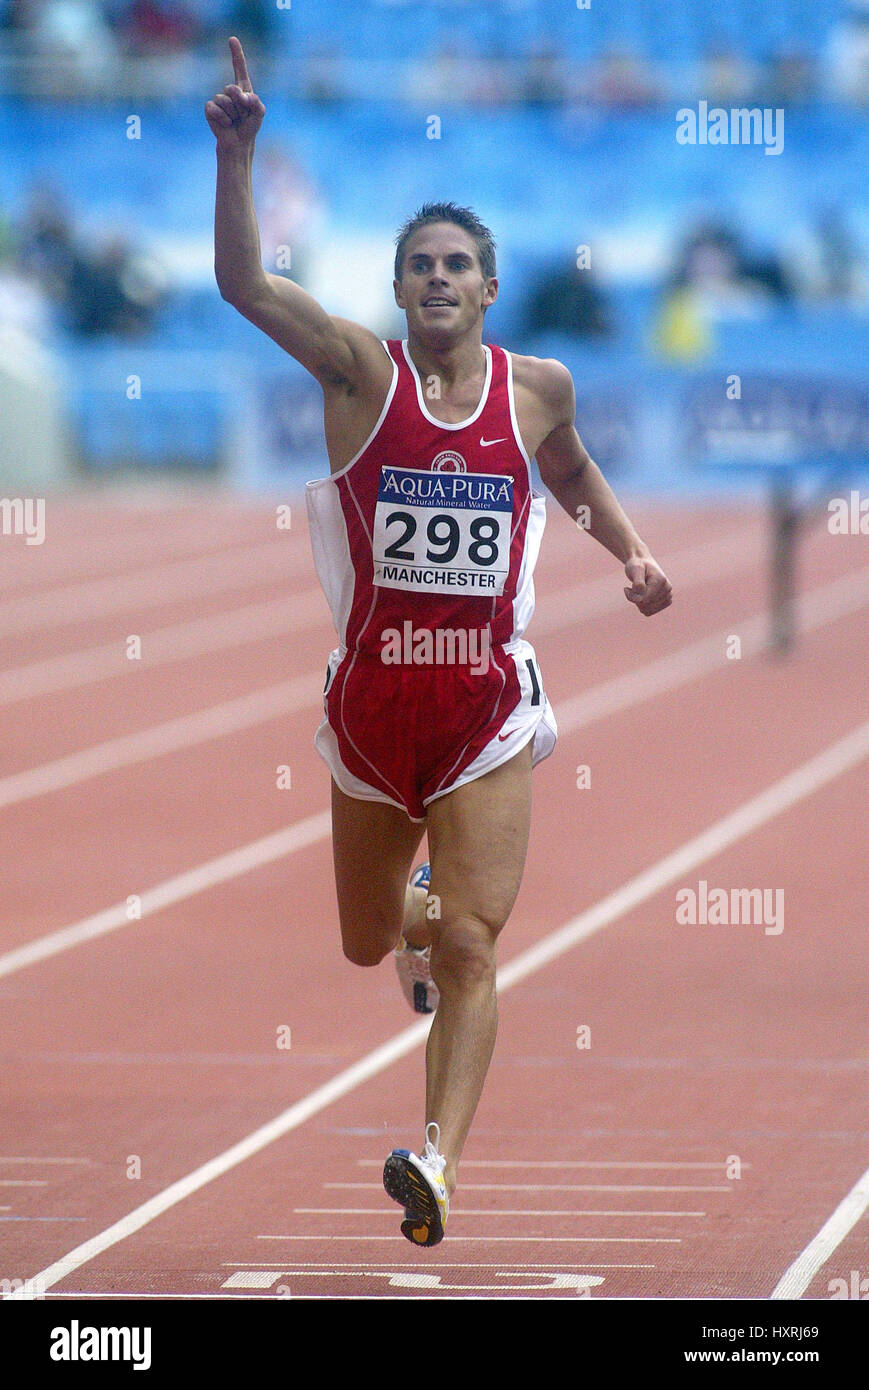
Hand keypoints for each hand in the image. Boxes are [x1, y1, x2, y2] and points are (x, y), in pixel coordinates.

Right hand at [205, 36, 264, 152]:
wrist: (238, 143)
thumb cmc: (249, 127)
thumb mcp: (259, 114)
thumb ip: (257, 103)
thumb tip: (247, 96)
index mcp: (243, 89)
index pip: (239, 68)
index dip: (236, 53)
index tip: (232, 39)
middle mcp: (229, 91)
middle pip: (232, 88)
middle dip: (240, 104)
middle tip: (243, 116)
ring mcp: (218, 99)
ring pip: (224, 100)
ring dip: (232, 114)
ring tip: (234, 121)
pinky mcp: (210, 109)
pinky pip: (215, 109)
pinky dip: (223, 119)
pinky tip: (226, 124)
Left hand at [623, 556, 672, 615]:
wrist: (643, 564)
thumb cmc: (637, 566)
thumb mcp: (634, 569)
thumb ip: (638, 583)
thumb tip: (641, 598)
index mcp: (661, 581)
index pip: (643, 599)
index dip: (631, 596)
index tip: (626, 588)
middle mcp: (668, 589)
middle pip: (645, 606)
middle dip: (635, 598)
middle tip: (632, 588)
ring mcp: (668, 596)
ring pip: (647, 610)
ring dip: (638, 603)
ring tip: (638, 591)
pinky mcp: (666, 602)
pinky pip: (649, 612)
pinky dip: (642, 606)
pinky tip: (642, 596)